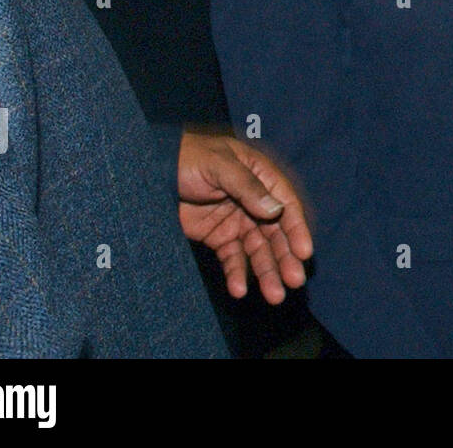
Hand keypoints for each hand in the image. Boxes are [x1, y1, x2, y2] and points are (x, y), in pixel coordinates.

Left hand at [176, 132, 312, 303]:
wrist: (148, 171)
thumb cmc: (187, 157)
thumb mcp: (218, 164)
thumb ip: (246, 186)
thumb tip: (275, 209)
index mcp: (260, 176)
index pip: (285, 204)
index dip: (296, 229)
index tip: (304, 253)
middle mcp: (253, 200)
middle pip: (275, 232)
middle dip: (285, 257)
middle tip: (294, 281)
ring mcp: (236, 219)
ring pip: (258, 250)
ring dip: (267, 272)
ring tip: (274, 296)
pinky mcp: (218, 237)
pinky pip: (232, 258)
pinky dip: (237, 274)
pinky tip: (238, 289)